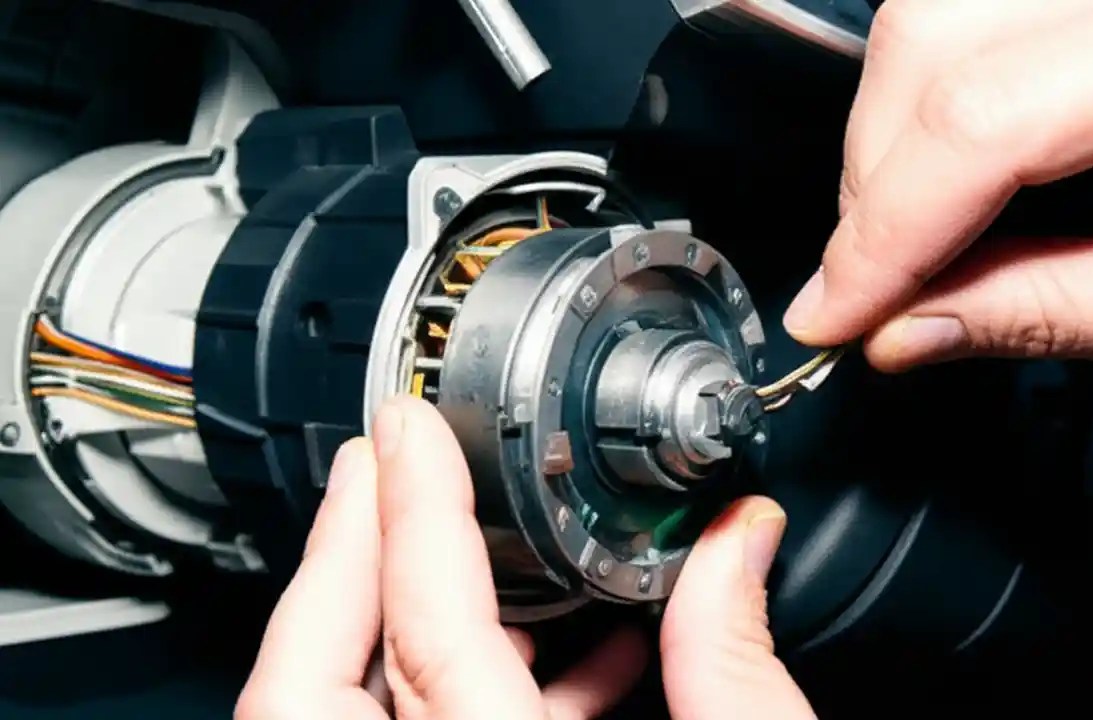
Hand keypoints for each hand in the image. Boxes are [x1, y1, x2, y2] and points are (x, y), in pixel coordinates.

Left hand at [236, 396, 816, 718]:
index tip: (399, 430)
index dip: (411, 513)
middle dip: (347, 554)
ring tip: (445, 529)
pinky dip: (463, 681)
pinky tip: (546, 648)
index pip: (428, 634)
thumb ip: (739, 669)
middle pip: (321, 677)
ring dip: (396, 611)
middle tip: (378, 463)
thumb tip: (741, 543)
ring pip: (351, 707)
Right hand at [784, 0, 1092, 371]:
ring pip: (930, 15)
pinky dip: (933, 104)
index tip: (833, 317)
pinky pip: (970, 16)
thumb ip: (1056, 313)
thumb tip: (902, 331)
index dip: (885, 228)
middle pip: (933, 38)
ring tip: (932, 240)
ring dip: (894, 140)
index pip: (989, 115)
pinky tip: (963, 180)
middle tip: (883, 295)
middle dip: (878, 185)